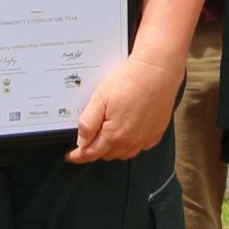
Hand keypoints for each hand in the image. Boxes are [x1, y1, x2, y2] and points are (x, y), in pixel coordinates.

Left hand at [70, 47, 186, 162]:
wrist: (157, 72)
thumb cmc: (129, 82)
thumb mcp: (99, 98)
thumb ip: (88, 123)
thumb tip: (81, 141)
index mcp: (114, 135)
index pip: (91, 153)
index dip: (79, 156)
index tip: (72, 156)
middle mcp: (131, 142)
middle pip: (107, 155)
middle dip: (96, 150)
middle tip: (89, 138)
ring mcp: (145, 139)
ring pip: (124, 154)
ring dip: (113, 149)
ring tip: (107, 136)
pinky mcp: (156, 133)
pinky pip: (140, 147)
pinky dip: (130, 144)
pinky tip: (127, 132)